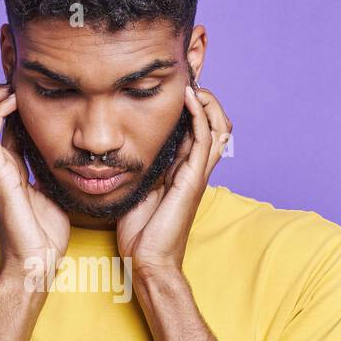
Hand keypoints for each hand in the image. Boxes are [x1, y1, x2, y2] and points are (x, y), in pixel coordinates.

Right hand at [0, 83, 70, 278]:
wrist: (37, 262)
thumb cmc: (46, 235)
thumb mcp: (54, 191)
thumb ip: (53, 171)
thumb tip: (68, 154)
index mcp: (9, 168)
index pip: (0, 126)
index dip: (9, 103)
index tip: (29, 88)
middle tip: (14, 81)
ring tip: (8, 87)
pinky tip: (13, 103)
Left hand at [116, 81, 230, 277]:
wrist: (148, 261)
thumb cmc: (139, 233)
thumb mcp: (137, 189)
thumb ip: (140, 168)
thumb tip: (122, 147)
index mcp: (182, 171)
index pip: (197, 130)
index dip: (192, 107)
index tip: (176, 86)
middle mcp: (194, 170)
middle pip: (217, 124)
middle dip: (207, 99)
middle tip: (189, 79)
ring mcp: (197, 174)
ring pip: (218, 127)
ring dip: (208, 101)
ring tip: (193, 81)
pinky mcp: (193, 179)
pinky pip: (205, 138)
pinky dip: (200, 114)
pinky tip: (190, 97)